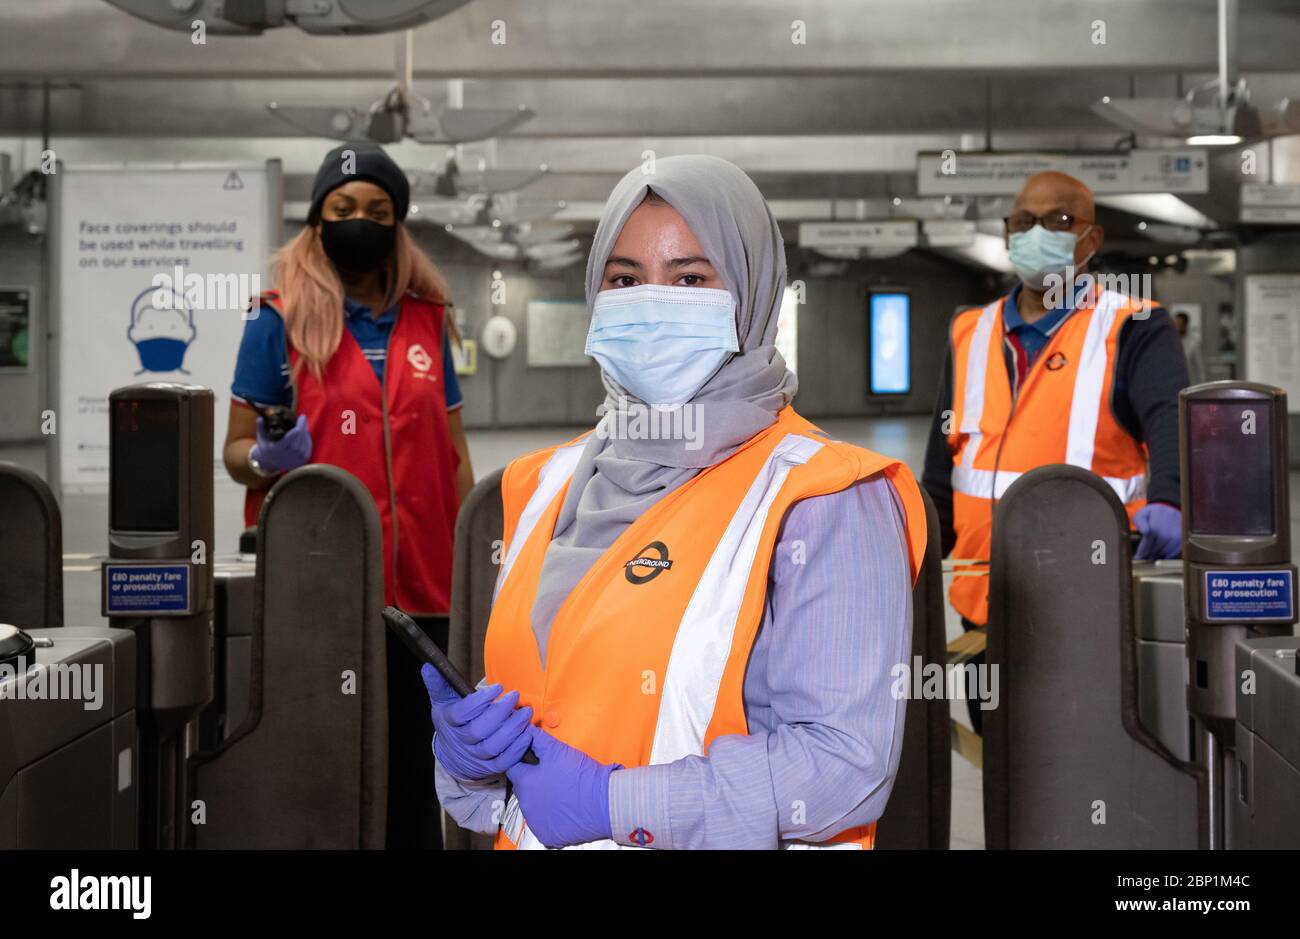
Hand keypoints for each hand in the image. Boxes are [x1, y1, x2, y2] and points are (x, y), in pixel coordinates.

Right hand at [250, 413, 311, 473]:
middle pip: (299, 439)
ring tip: (303, 424)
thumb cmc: (266, 447)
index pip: (289, 439)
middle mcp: (288, 455)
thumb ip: (260, 428)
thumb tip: (260, 417)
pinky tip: (305, 433)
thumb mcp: (261, 438)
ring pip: (305, 442)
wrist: (271, 463)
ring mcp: (296, 459)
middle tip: (302, 418)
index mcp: (278, 449)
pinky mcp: (302, 460)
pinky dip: (307, 439)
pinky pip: (308, 447)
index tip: (300, 420)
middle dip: (302, 427)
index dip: (296, 430)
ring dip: (305, 432)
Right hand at [422, 666, 533, 781]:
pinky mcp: (490, 767)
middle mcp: (461, 740)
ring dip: (512, 729)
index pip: (462, 713)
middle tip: (515, 696)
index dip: (480, 701)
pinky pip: (504, 762)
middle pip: (479, 730)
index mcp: (449, 722)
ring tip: (526, 712)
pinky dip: (517, 749)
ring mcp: (476, 756)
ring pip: (493, 746)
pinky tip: (527, 733)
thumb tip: (429, 666)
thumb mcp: (443, 702)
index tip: (498, 687)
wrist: (454, 754)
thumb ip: (438, 684)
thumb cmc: (452, 721)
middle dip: (499, 712)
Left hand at [505, 726, 617, 847]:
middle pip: (522, 787)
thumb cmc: (583, 776)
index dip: (523, 760)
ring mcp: (535, 822)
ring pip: (531, 805)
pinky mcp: (546, 835)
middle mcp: (525, 804)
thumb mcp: (557, 750)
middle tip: (551, 774)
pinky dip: (549, 816)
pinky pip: (541, 822)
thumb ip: (537, 738)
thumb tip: (525, 728)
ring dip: (540, 798)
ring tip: (560, 790)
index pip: (512, 767)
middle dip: (532, 779)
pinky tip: (562, 807)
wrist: (605, 803)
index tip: (533, 759)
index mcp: (525, 782)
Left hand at [1134, 502, 1181, 559]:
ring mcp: (1176, 536)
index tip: (1137, 557)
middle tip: (1143, 557)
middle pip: (1155, 549)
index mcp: (1156, 525)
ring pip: (1164, 552)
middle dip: (1148, 554)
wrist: (1170, 509)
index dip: (1142, 551)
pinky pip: (1173, 553)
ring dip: (1157, 555)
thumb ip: (1140, 522)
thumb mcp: (1142, 514)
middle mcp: (1168, 532)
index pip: (1147, 544)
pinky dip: (1166, 555)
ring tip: (1151, 554)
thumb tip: (1144, 531)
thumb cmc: (1153, 514)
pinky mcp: (1182, 540)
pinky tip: (1161, 553)